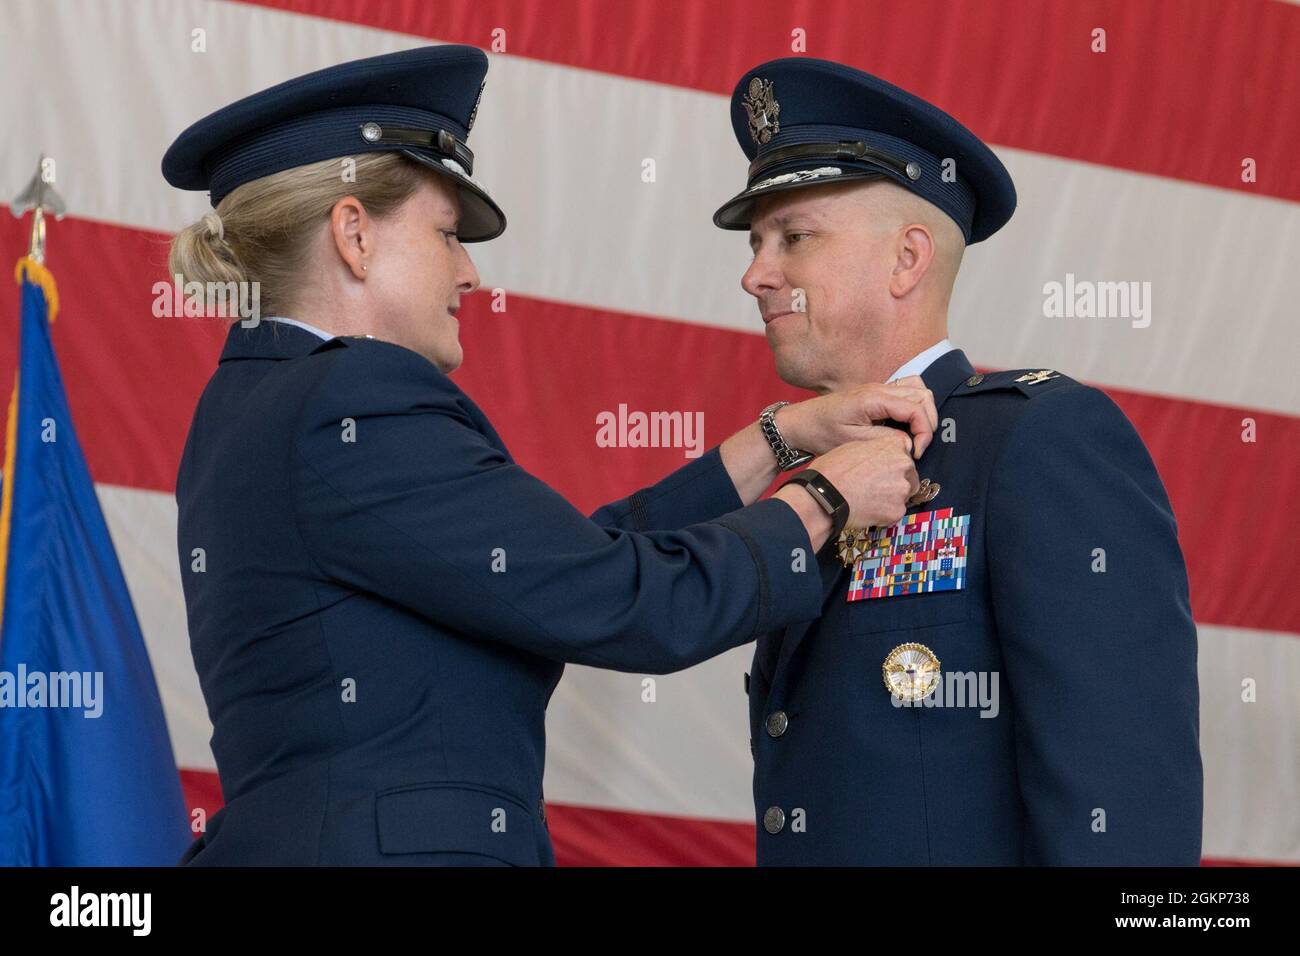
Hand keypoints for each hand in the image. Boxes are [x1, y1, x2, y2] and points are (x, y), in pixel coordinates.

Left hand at [777, 377, 937, 459]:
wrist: (801, 423)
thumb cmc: (822, 433)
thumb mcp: (853, 442)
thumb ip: (885, 441)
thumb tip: (910, 443)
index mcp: (874, 398)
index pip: (916, 408)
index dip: (924, 432)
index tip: (916, 452)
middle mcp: (880, 388)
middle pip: (923, 395)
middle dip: (928, 422)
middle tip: (918, 446)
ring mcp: (879, 388)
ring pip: (918, 390)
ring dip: (923, 412)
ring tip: (915, 436)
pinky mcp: (877, 394)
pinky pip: (906, 392)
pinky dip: (914, 406)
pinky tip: (906, 426)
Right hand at [807, 429, 919, 528]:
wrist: (824, 495)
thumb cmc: (832, 470)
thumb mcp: (854, 446)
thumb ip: (876, 449)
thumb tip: (881, 455)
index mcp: (893, 445)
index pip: (906, 452)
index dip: (895, 462)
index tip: (886, 469)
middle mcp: (903, 465)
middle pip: (909, 475)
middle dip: (896, 481)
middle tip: (875, 487)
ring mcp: (902, 489)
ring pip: (904, 495)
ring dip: (891, 498)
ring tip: (869, 499)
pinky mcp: (897, 510)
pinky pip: (896, 512)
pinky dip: (885, 513)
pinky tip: (868, 509)